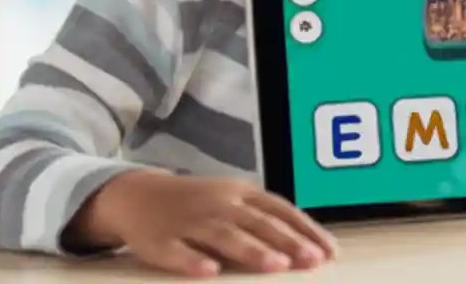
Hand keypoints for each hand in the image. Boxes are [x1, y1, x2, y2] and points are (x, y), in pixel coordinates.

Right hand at [67, 170, 337, 277]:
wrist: (137, 194)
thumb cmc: (198, 204)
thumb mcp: (233, 201)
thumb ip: (266, 220)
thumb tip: (310, 244)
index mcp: (240, 193)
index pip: (279, 209)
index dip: (305, 229)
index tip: (329, 251)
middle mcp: (219, 204)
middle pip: (257, 223)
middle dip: (287, 241)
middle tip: (312, 260)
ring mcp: (189, 221)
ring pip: (223, 236)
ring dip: (251, 250)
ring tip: (275, 264)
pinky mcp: (159, 241)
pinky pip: (177, 252)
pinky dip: (193, 262)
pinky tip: (209, 272)